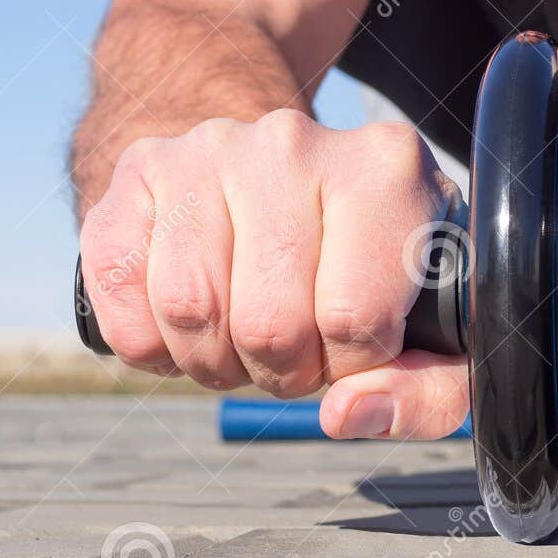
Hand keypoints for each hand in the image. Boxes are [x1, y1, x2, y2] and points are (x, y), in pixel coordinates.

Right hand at [79, 111, 469, 436]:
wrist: (296, 174)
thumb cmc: (374, 261)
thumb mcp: (438, 322)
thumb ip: (428, 389)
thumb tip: (350, 412)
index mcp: (387, 171)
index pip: (356, 318)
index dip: (352, 364)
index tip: (354, 347)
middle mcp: (297, 144)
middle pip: (268, 322)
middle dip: (282, 372)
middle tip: (297, 354)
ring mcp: (213, 148)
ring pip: (189, 307)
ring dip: (213, 361)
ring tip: (245, 342)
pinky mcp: (144, 167)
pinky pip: (119, 282)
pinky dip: (146, 339)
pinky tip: (187, 330)